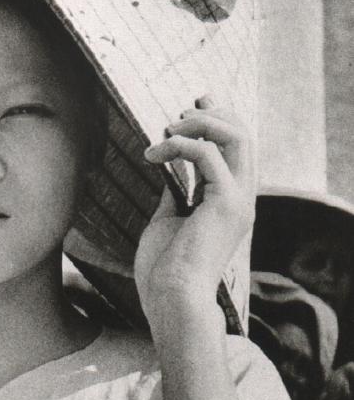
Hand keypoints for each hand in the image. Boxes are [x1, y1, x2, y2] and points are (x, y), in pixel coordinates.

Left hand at [134, 96, 254, 336]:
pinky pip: (208, 155)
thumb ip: (175, 191)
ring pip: (238, 137)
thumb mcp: (168, 218)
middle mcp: (240, 197)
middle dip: (213, 112)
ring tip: (166, 129)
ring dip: (200, 123)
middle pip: (245, 135)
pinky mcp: (226, 204)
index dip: (219, 118)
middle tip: (178, 110)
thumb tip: (167, 166)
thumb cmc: (163, 268)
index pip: (237, 148)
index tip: (193, 102)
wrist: (170, 297)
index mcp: (228, 200)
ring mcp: (238, 200)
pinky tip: (153, 154)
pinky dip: (180, 146)